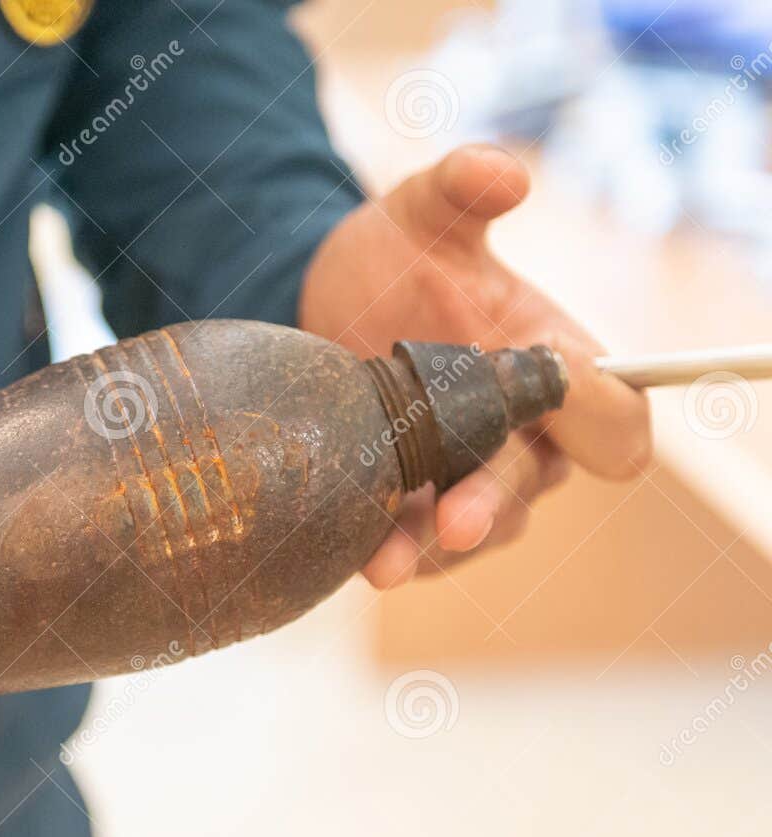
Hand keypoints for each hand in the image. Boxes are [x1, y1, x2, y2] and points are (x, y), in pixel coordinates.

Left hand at [298, 144, 651, 586]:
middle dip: (493, 501)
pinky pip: (418, 544)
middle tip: (454, 519)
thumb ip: (463, 185)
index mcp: (556, 367)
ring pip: (477, 528)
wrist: (319, 296)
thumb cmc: (398, 253)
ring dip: (436, 546)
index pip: (617, 418)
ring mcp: (468, 472)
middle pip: (534, 485)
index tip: (555, 395)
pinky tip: (364, 559)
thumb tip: (501, 175)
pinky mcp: (413, 499)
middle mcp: (524, 432)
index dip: (600, 417)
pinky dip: (394, 552)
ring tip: (391, 561)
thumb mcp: (424, 209)